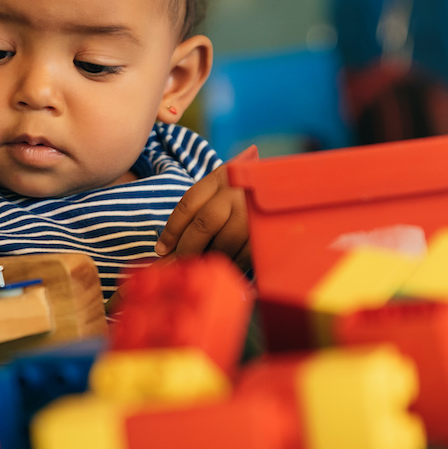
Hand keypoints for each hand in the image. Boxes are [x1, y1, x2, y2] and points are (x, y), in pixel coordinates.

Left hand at [153, 146, 255, 269]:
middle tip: (175, 267)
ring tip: (196, 271)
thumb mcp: (222, 190)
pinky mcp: (267, 231)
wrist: (286, 188)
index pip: (189, 204)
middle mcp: (237, 191)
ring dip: (207, 260)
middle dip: (187, 249)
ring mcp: (254, 211)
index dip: (171, 230)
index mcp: (221, 177)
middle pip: (204, 224)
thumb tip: (169, 249)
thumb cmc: (244, 195)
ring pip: (224, 242)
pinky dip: (230, 267)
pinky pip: (245, 255)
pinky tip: (221, 271)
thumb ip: (199, 211)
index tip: (161, 250)